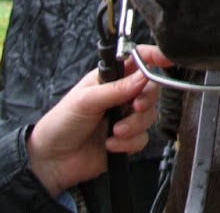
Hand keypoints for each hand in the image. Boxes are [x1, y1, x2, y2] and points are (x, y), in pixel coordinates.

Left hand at [25, 45, 167, 196]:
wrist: (51, 161)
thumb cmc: (61, 123)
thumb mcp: (86, 100)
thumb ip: (117, 88)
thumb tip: (145, 75)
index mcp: (111, 79)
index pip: (138, 61)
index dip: (155, 57)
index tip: (168, 61)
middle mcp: (121, 96)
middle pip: (151, 90)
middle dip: (146, 100)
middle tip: (134, 107)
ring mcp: (125, 118)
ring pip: (149, 115)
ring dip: (133, 125)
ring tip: (114, 132)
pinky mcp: (127, 140)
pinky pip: (143, 138)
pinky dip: (128, 143)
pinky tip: (110, 145)